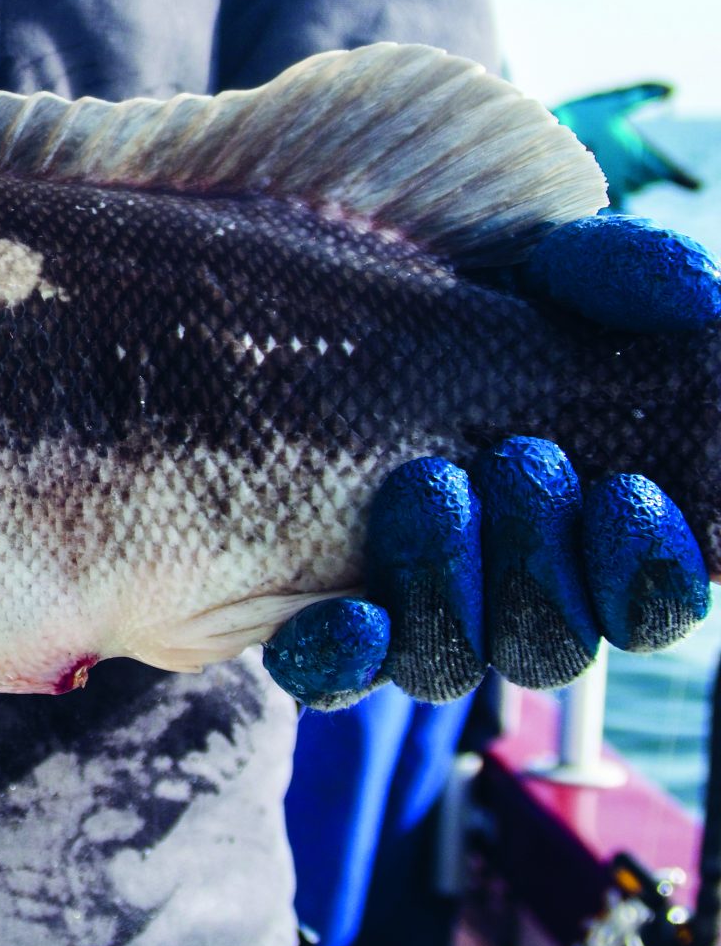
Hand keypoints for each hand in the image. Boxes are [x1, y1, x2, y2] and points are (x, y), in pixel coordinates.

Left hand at [265, 215, 718, 708]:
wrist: (266, 322)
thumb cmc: (433, 298)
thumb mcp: (531, 269)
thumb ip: (621, 276)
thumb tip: (684, 292)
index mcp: (583, 534)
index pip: (647, 599)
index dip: (652, 569)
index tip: (629, 493)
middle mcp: (502, 592)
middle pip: (552, 640)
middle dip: (544, 561)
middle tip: (523, 465)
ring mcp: (407, 615)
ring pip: (450, 661)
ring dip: (450, 588)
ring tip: (430, 483)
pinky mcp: (311, 629)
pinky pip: (331, 676)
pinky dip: (340, 652)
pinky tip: (344, 611)